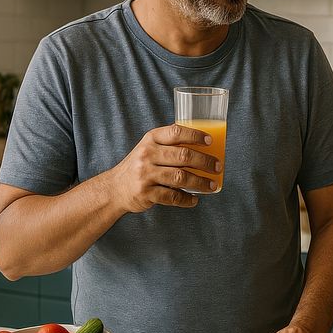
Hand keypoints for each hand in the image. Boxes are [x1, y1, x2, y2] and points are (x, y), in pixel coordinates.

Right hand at [106, 124, 221, 212]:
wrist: (114, 188)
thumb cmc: (140, 166)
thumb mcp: (149, 148)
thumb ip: (170, 145)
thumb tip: (206, 146)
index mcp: (151, 139)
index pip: (176, 132)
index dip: (196, 135)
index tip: (210, 141)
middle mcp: (147, 155)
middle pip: (183, 156)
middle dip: (205, 162)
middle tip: (218, 167)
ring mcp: (145, 174)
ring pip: (181, 177)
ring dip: (200, 182)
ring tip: (211, 185)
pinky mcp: (145, 193)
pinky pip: (172, 197)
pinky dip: (186, 199)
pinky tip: (194, 199)